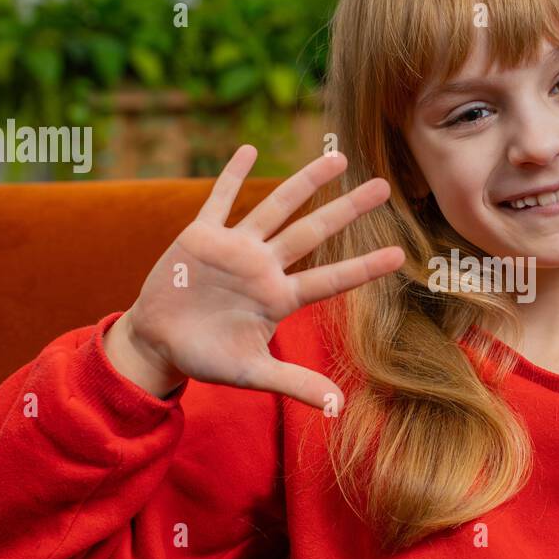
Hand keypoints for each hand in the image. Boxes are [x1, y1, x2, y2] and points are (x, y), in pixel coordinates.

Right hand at [115, 145, 403, 408]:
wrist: (158, 343)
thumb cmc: (207, 358)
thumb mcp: (251, 373)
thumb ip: (294, 384)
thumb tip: (338, 407)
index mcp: (279, 298)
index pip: (330, 279)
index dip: (364, 267)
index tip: (400, 254)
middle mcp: (263, 267)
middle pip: (313, 232)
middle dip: (347, 209)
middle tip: (383, 186)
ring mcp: (235, 249)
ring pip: (276, 207)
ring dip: (305, 182)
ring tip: (338, 158)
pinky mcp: (201, 237)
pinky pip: (220, 200)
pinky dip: (232, 176)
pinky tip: (250, 151)